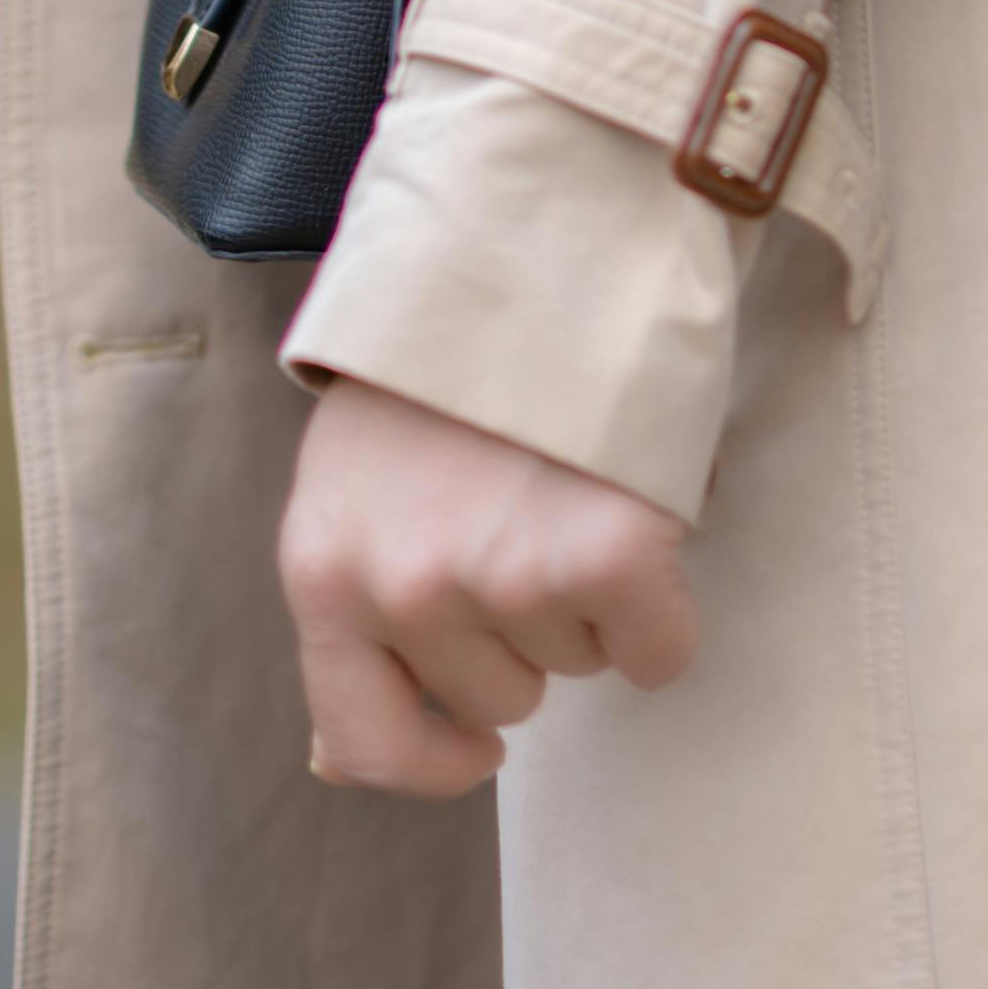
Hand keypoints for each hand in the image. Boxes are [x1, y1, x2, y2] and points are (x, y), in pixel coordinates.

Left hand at [278, 378, 699, 796]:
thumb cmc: (447, 354)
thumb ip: (357, 601)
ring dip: (589, 595)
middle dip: (524, 621)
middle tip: (528, 505)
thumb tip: (341, 763)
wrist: (540, 225)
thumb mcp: (353, 478)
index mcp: (323, 566)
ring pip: (578, 663)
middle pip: (500, 694)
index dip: (433, 755)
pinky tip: (641, 518)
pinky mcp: (607, 555)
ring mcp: (505, 573)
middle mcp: (404, 585)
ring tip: (572, 482)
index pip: (363, 740)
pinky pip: (657, 652)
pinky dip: (664, 605)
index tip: (479, 742)